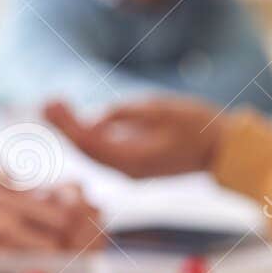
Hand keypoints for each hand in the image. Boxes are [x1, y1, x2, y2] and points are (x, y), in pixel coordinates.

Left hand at [44, 96, 223, 177]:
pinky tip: (79, 119)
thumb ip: (125, 113)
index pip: (88, 144)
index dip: (66, 123)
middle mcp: (128, 171)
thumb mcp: (160, 109)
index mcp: (133, 161)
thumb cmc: (197, 125)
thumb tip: (94, 118)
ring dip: (74, 130)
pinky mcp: (136, 165)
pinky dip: (90, 136)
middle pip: (86, 150)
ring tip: (57, 105)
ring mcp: (132, 171)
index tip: (52, 101)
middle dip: (65, 125)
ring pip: (93, 152)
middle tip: (48, 101)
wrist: (223, 149)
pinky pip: (105, 152)